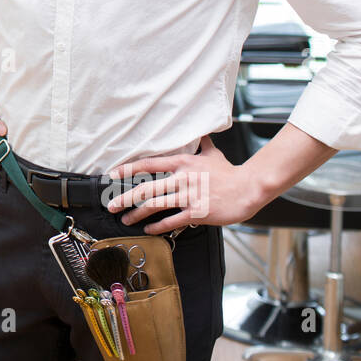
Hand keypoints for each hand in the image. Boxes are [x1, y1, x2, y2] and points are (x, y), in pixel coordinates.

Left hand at [104, 135, 260, 233]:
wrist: (248, 188)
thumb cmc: (230, 173)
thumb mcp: (213, 154)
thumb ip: (202, 144)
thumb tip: (201, 132)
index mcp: (183, 162)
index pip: (149, 164)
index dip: (128, 169)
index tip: (113, 174)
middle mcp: (182, 178)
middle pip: (146, 188)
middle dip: (125, 197)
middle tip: (111, 204)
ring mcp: (189, 196)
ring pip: (155, 205)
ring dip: (137, 214)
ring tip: (126, 220)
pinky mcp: (197, 212)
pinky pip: (172, 220)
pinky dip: (157, 226)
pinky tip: (149, 229)